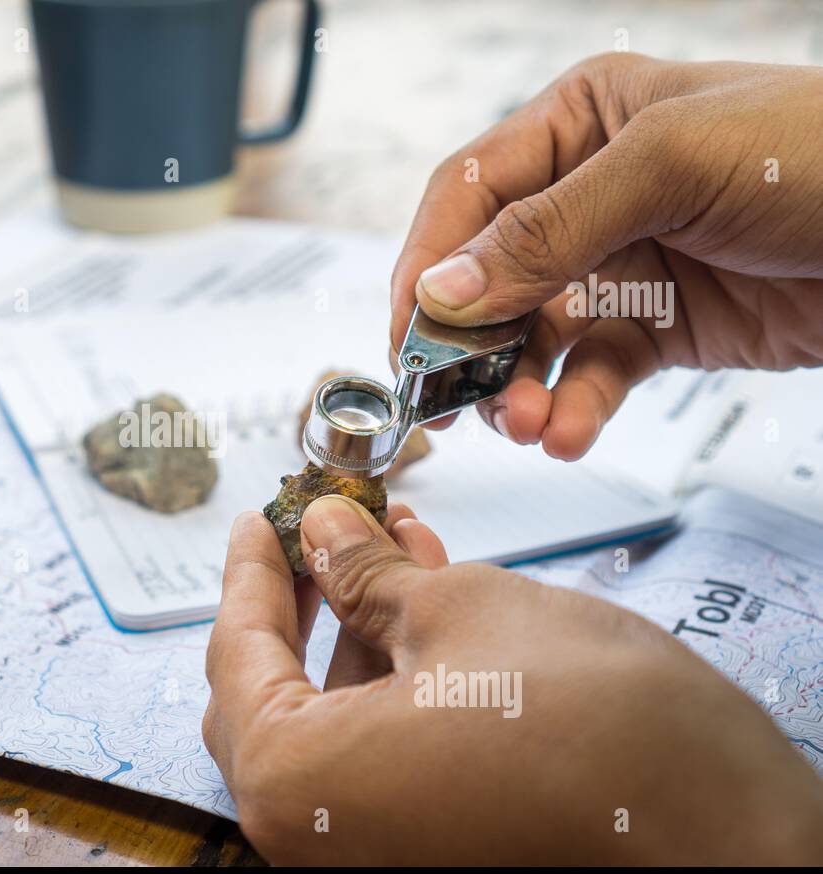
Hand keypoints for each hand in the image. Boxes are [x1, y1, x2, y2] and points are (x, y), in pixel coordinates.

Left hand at [203, 496, 822, 863]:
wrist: (729, 835)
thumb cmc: (596, 728)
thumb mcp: (457, 611)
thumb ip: (366, 573)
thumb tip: (321, 533)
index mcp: (294, 780)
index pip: (238, 654)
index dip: (248, 571)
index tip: (256, 520)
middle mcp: (316, 836)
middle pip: (275, 694)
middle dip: (301, 602)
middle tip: (314, 533)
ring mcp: (371, 854)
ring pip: (336, 722)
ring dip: (358, 631)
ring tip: (387, 545)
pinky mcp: (427, 853)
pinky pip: (382, 755)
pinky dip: (393, 682)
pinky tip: (424, 606)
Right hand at [391, 53, 822, 459]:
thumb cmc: (820, 153)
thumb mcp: (670, 165)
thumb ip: (548, 229)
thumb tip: (441, 290)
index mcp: (581, 123)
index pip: (467, 195)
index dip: (426, 266)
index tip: (408, 337)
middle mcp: (589, 193)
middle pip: (488, 278)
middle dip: (468, 345)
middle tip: (452, 403)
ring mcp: (622, 264)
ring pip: (533, 339)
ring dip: (517, 389)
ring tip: (524, 426)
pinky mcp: (659, 327)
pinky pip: (593, 375)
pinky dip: (573, 409)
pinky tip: (567, 433)